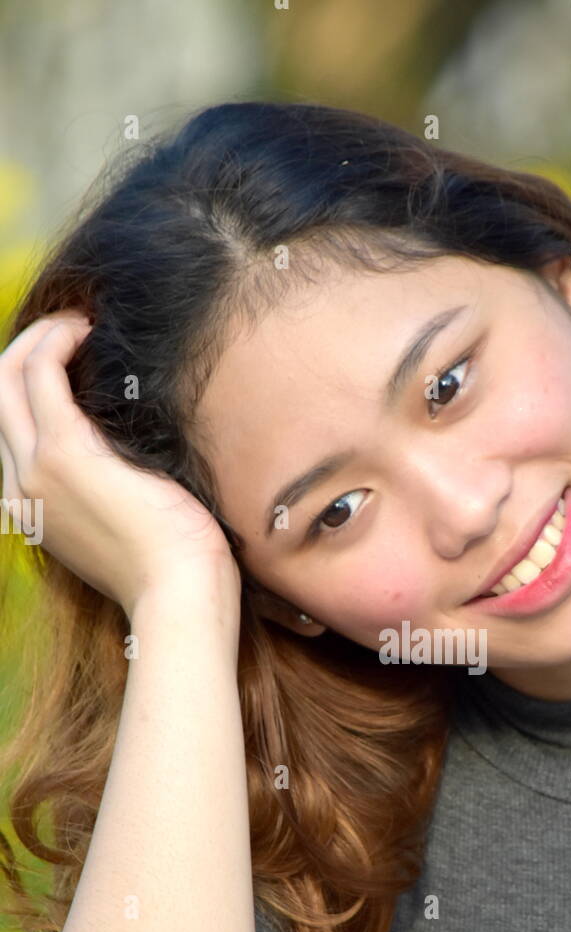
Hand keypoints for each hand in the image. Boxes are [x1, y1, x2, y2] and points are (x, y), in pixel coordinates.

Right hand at [0, 310, 237, 619]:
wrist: (180, 595)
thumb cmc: (174, 566)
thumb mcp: (128, 523)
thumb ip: (110, 487)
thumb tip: (129, 451)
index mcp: (29, 507)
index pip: (8, 425)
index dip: (30, 379)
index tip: (71, 356)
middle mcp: (18, 486)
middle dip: (28, 348)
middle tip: (73, 327)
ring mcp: (35, 469)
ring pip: (9, 374)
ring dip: (41, 336)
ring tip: (82, 324)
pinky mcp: (65, 453)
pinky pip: (42, 372)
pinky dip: (58, 340)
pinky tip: (89, 331)